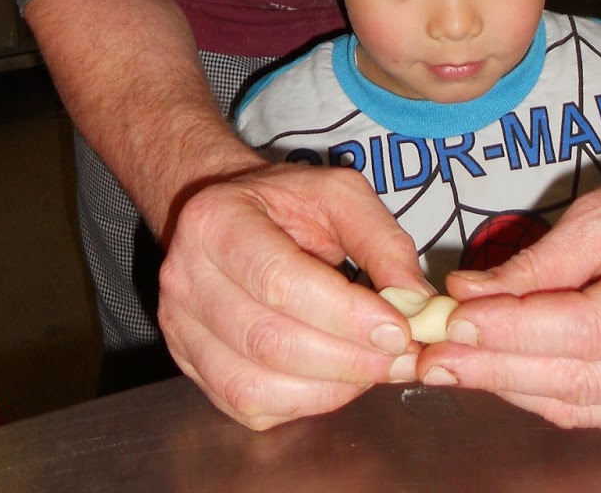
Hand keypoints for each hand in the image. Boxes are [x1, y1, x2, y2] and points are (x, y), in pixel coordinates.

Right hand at [158, 162, 430, 430]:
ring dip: (331, 387)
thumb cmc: (284, 203)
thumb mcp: (337, 194)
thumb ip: (382, 240)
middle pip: (268, 340)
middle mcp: (185, 278)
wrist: (227, 216)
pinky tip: (339, 379)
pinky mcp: (193, 367)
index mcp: (215, 220)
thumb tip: (418, 303)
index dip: (343, 314)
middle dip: (348, 359)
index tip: (399, 329)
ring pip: (257, 386)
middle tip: (403, 357)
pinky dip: (305, 404)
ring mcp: (181, 329)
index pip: (279, 279)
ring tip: (377, 368)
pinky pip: (250, 407)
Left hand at [421, 160, 600, 428]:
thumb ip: (538, 262)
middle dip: (496, 365)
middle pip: (579, 377)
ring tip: (449, 359)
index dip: (515, 330)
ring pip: (578, 403)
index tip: (455, 320)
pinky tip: (494, 367)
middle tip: (432, 350)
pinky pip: (589, 408)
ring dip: (506, 382)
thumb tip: (468, 295)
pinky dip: (536, 388)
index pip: (589, 330)